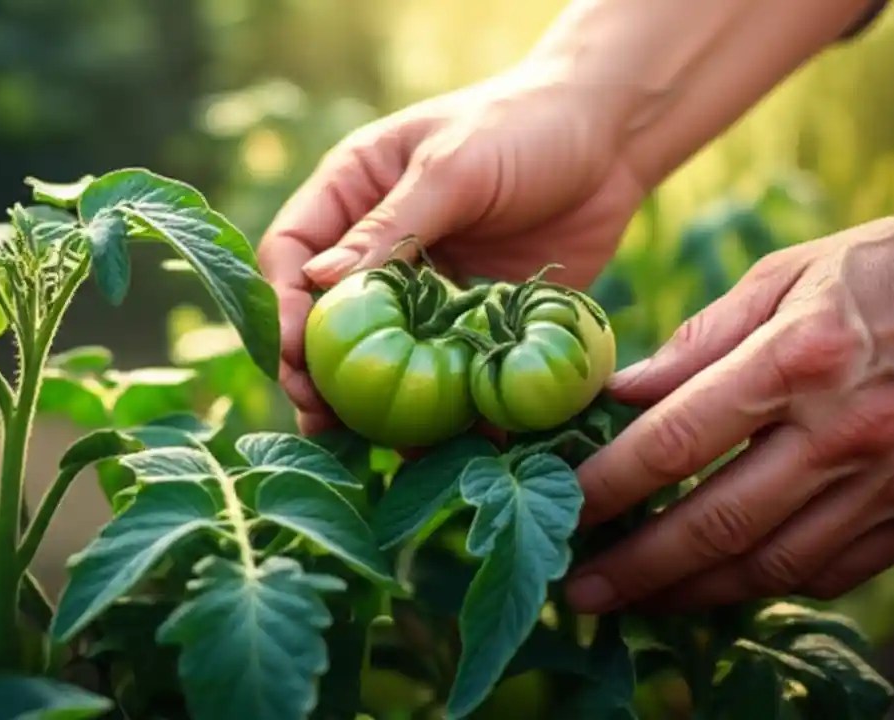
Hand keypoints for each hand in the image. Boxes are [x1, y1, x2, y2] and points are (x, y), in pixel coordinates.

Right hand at [257, 62, 646, 434]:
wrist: (613, 140)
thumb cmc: (524, 126)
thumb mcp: (453, 167)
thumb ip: (391, 227)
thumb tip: (316, 281)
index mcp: (352, 191)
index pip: (291, 253)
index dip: (280, 306)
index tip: (290, 354)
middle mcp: (379, 246)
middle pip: (326, 318)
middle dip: (317, 372)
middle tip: (318, 418)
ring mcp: (426, 287)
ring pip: (383, 354)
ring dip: (373, 401)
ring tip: (369, 445)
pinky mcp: (473, 319)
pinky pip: (447, 369)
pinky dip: (444, 406)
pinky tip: (444, 441)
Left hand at [565, 182, 893, 612]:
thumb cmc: (883, 270)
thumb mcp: (783, 277)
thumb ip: (696, 342)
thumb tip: (619, 394)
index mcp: (798, 359)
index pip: (675, 441)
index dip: (609, 486)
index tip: (564, 512)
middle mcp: (846, 430)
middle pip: (716, 523)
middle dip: (637, 567)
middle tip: (581, 590)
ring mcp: (892, 481)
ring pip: (771, 565)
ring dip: (693, 592)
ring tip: (638, 598)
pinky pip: (831, 572)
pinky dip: (768, 584)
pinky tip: (722, 582)